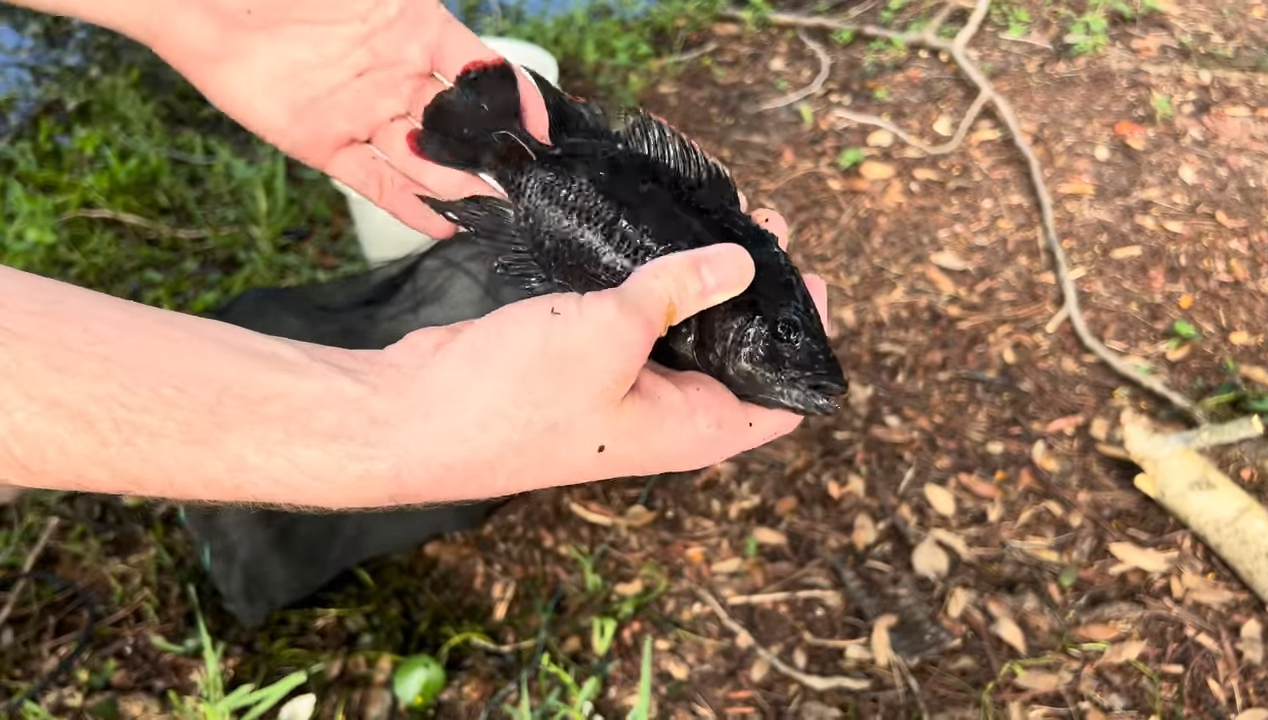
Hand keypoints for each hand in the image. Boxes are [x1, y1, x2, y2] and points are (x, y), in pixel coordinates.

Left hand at [141, 0, 547, 237]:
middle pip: (460, 123)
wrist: (203, 5)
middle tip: (526, 183)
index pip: (482, 70)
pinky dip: (409, 204)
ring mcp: (366, 115)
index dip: (515, 98)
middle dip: (494, 153)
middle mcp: (399, 78)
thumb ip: (415, 10)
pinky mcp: (329, 147)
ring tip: (492, 209)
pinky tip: (442, 225)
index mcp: (417, 31)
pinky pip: (378, 182)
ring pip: (426, 158)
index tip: (542, 128)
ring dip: (459, 184)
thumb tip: (475, 43)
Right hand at [363, 209, 830, 504]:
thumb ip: (678, 294)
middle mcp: (665, 414)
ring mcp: (623, 387)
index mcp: (690, 429)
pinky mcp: (584, 359)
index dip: (805, 346)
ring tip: (715, 217)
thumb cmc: (515, 397)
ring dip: (699, 281)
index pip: (780, 403)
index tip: (809, 280)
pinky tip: (654, 237)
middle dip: (752, 294)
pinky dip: (650, 281)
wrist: (416, 416)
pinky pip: (636, 318)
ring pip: (683, 332)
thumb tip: (743, 261)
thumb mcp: (610, 334)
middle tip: (760, 225)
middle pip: (735, 356)